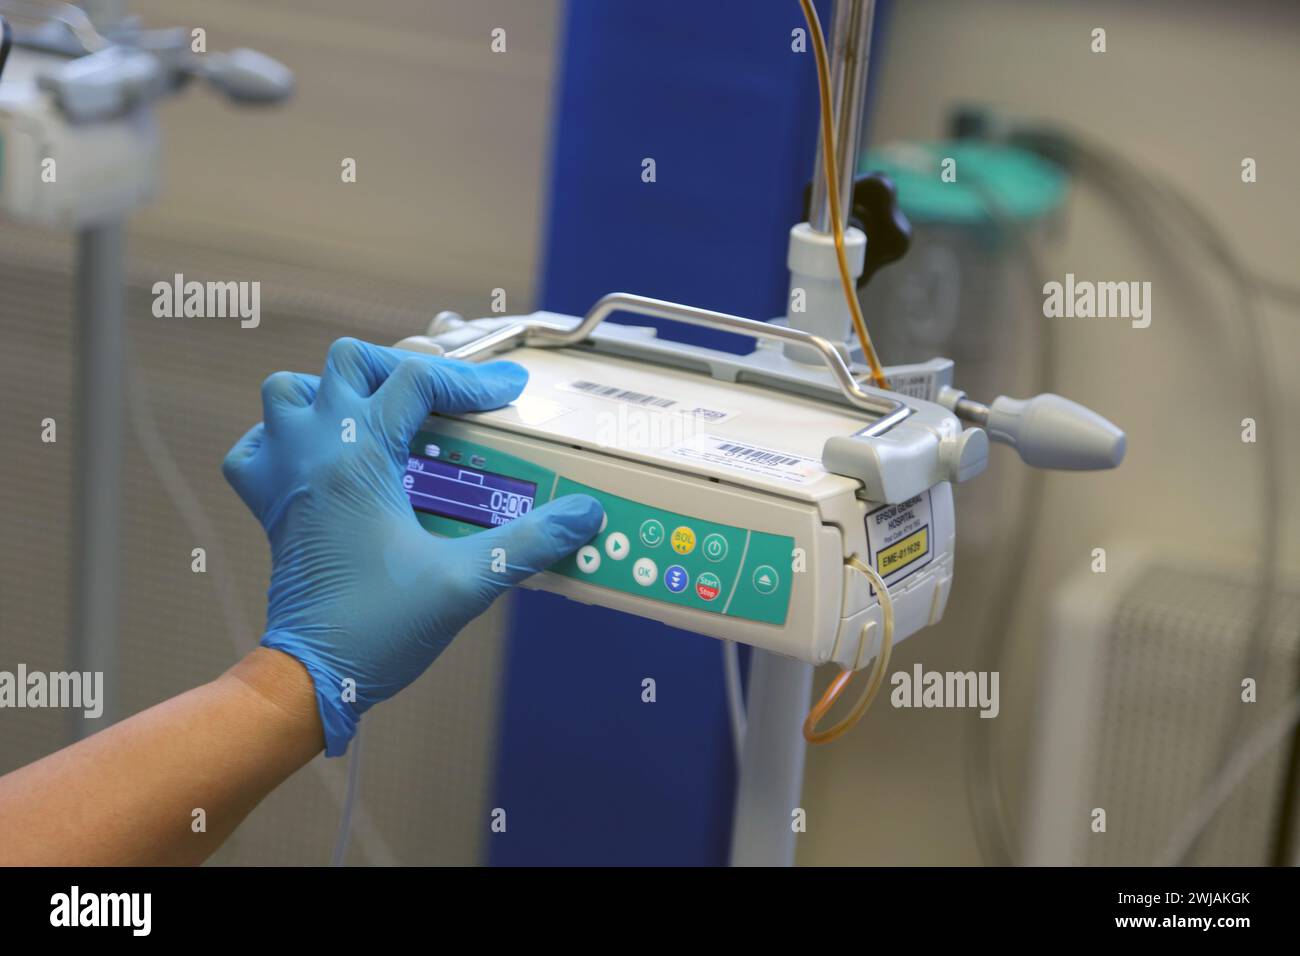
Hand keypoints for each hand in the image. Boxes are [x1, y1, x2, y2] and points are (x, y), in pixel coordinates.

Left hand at [222, 338, 602, 754]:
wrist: (309, 678)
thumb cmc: (377, 629)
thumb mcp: (465, 583)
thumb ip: (528, 543)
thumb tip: (585, 514)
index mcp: (356, 458)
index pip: (418, 382)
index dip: (472, 380)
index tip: (511, 392)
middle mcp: (311, 452)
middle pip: (346, 362)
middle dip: (400, 368)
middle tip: (441, 399)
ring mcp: (282, 475)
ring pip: (287, 391)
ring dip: (334, 391)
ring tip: (378, 417)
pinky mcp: (268, 506)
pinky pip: (257, 446)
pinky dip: (284, 438)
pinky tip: (321, 459)